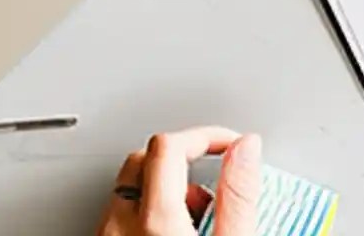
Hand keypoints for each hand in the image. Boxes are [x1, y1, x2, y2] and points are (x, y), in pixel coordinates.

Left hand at [97, 126, 261, 235]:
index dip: (205, 136)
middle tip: (212, 175)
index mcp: (154, 220)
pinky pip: (117, 215)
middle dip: (181, 157)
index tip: (229, 145)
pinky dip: (144, 210)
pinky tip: (171, 230)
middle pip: (142, 159)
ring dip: (162, 186)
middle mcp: (120, 227)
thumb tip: (246, 148)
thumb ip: (238, 196)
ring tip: (196, 212)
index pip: (170, 144)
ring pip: (127, 187)